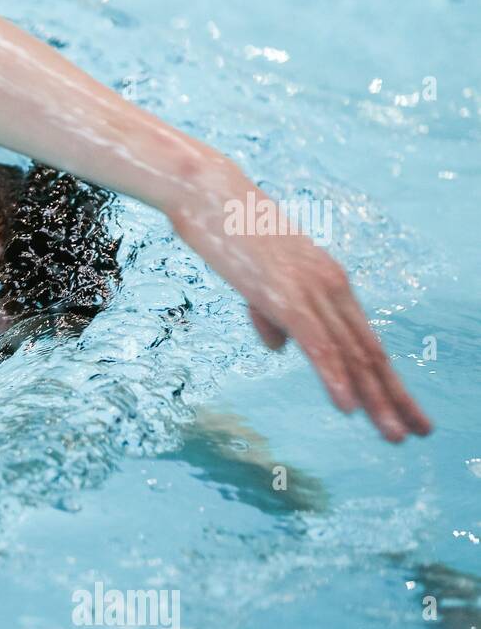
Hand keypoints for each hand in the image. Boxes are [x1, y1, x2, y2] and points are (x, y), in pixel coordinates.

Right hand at [168, 176, 431, 442]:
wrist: (210, 194)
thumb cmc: (227, 232)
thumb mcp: (254, 281)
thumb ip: (272, 315)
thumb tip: (282, 348)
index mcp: (328, 283)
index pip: (365, 340)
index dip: (386, 378)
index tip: (404, 409)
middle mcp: (332, 287)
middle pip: (370, 352)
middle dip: (396, 396)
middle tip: (418, 432)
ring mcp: (312, 292)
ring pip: (352, 355)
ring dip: (376, 398)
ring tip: (394, 434)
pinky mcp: (287, 297)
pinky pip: (319, 346)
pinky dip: (336, 378)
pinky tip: (349, 407)